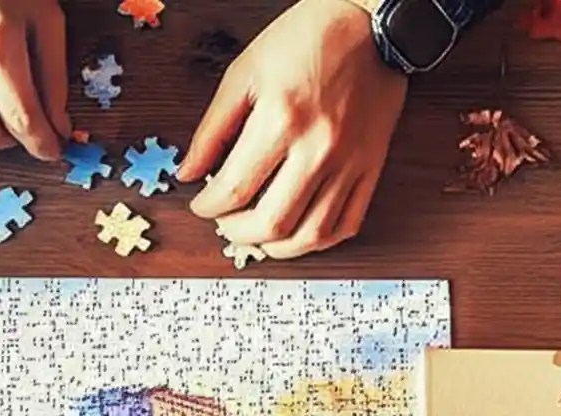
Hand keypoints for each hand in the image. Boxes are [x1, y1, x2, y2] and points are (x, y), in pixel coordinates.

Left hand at [177, 0, 407, 259]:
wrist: (369, 23)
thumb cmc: (304, 40)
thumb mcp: (243, 73)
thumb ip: (211, 129)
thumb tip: (187, 173)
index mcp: (281, 120)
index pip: (234, 189)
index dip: (208, 206)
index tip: (201, 204)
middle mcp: (318, 147)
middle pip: (272, 222)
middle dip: (237, 233)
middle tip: (225, 224)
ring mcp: (350, 161)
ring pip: (311, 235)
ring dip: (275, 247)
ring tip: (257, 237)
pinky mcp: (372, 167)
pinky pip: (347, 224)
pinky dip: (317, 240)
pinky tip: (297, 232)